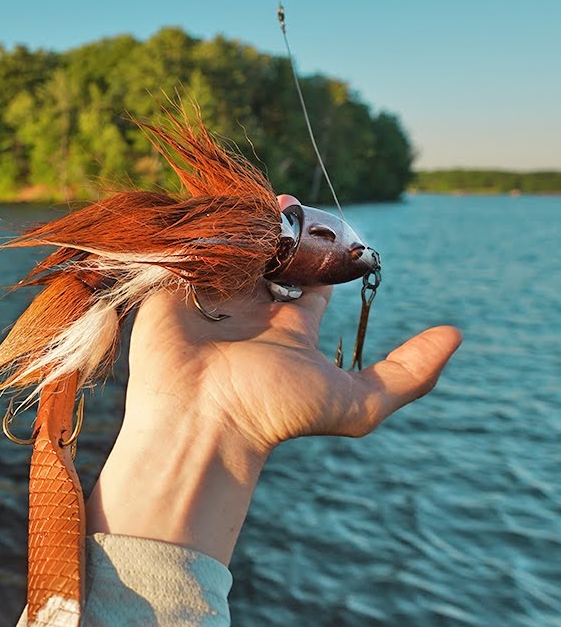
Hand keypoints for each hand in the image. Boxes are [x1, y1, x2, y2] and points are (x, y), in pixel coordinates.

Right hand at [87, 197, 460, 562]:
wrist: (200, 420)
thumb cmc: (273, 413)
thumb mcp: (355, 403)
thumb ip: (407, 374)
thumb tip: (455, 335)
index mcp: (290, 325)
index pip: (313, 275)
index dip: (327, 248)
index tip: (333, 227)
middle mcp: (252, 308)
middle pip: (273, 252)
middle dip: (283, 228)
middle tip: (289, 206)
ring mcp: (210, 297)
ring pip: (233, 245)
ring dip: (245, 224)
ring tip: (259, 205)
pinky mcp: (171, 289)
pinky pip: (188, 248)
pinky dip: (203, 229)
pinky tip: (221, 214)